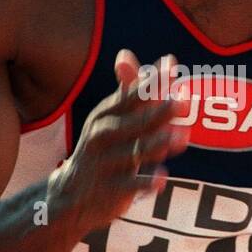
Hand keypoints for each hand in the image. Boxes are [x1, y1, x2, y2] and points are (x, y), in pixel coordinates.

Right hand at [49, 49, 190, 237]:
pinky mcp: (110, 191)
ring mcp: (106, 163)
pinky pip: (130, 186)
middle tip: (183, 101)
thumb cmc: (100, 150)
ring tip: (182, 137)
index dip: (152, 80)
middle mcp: (103, 136)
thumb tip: (126, 54)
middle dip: (159, 111)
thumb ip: (125, 91)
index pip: (132, 94)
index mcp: (106, 115)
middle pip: (135, 121)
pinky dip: (146, 183)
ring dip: (158, 144)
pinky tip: (163, 179)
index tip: (172, 65)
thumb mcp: (107, 119)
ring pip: (135, 152)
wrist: (68, 196)